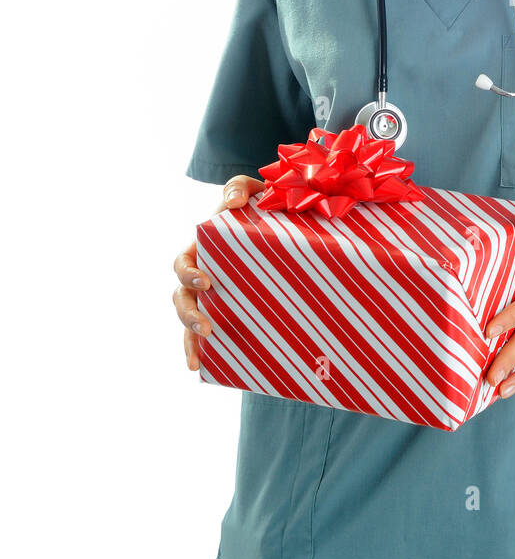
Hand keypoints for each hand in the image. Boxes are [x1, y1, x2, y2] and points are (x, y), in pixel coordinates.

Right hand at [172, 175, 265, 371]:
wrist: (289, 225)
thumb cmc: (267, 207)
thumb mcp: (257, 192)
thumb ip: (241, 188)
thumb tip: (234, 202)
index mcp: (206, 249)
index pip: (184, 263)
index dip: (189, 273)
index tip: (206, 282)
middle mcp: (205, 275)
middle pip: (182, 298)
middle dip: (188, 314)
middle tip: (207, 326)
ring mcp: (217, 296)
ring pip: (190, 321)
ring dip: (190, 339)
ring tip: (199, 357)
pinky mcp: (233, 313)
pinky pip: (213, 337)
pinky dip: (206, 353)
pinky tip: (207, 370)